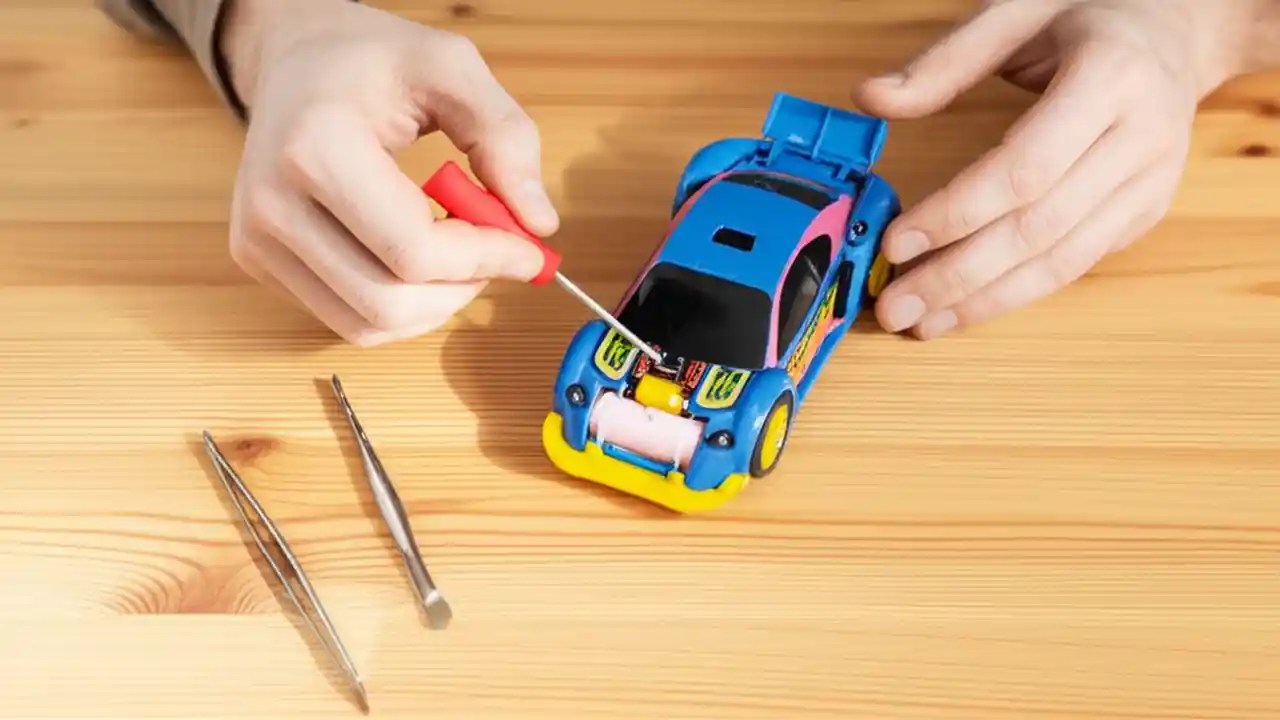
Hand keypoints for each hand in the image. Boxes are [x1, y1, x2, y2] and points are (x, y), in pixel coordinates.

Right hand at [219, 0, 557, 345]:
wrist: (292, 60)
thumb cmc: (371, 60)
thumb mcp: (452, 67)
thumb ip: (505, 137)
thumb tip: (538, 224)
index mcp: (315, 146)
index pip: (413, 250)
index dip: (485, 260)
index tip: (529, 247)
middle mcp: (271, 202)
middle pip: (388, 301)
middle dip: (462, 289)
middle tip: (496, 253)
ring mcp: (257, 239)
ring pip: (367, 325)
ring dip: (434, 306)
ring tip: (459, 253)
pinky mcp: (259, 261)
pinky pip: (347, 321)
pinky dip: (401, 309)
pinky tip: (418, 261)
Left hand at [853, 0, 1252, 339]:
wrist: (1183, 30)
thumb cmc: (1093, 14)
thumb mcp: (1019, 11)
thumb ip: (945, 60)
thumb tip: (871, 99)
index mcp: (1110, 77)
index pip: (1023, 169)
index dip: (956, 214)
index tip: (896, 244)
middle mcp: (1141, 137)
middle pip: (1039, 228)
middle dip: (960, 276)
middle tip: (896, 307)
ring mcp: (1151, 181)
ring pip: (1063, 261)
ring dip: (987, 301)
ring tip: (924, 323)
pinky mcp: (1146, 211)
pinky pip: (1077, 263)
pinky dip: (1019, 291)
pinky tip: (969, 307)